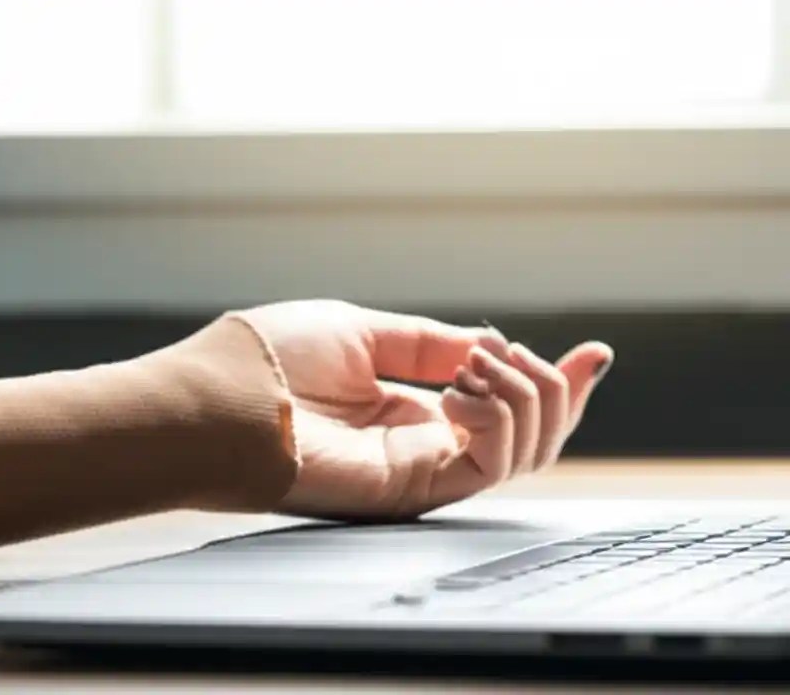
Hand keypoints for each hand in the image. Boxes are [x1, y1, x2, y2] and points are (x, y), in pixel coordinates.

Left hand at [235, 300, 612, 518]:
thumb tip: (492, 343)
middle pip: (527, 437)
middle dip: (560, 392)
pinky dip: (499, 420)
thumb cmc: (269, 359)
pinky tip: (463, 391)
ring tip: (478, 366)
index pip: (499, 407)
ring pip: (523, 455)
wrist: (221, 399)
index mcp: (406, 407)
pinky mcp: (411, 489)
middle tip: (545, 356)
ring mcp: (418, 470)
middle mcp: (419, 443)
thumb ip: (431, 343)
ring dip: (528, 398)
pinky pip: (490, 468)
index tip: (596, 352)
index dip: (555, 382)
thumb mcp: (362, 329)